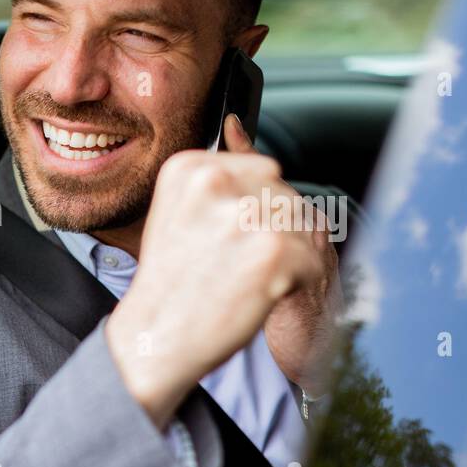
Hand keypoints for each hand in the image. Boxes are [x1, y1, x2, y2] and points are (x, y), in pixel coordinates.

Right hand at [105, 114, 328, 426]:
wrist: (155, 339)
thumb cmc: (170, 283)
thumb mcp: (179, 210)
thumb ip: (215, 171)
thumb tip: (239, 126)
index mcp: (189, 168)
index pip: (262, 170)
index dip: (257, 210)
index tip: (230, 238)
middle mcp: (215, 182)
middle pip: (286, 197)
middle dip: (274, 232)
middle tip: (234, 265)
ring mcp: (246, 215)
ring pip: (303, 225)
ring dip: (286, 258)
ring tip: (243, 280)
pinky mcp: (274, 250)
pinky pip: (312, 257)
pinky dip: (294, 282)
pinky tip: (257, 293)